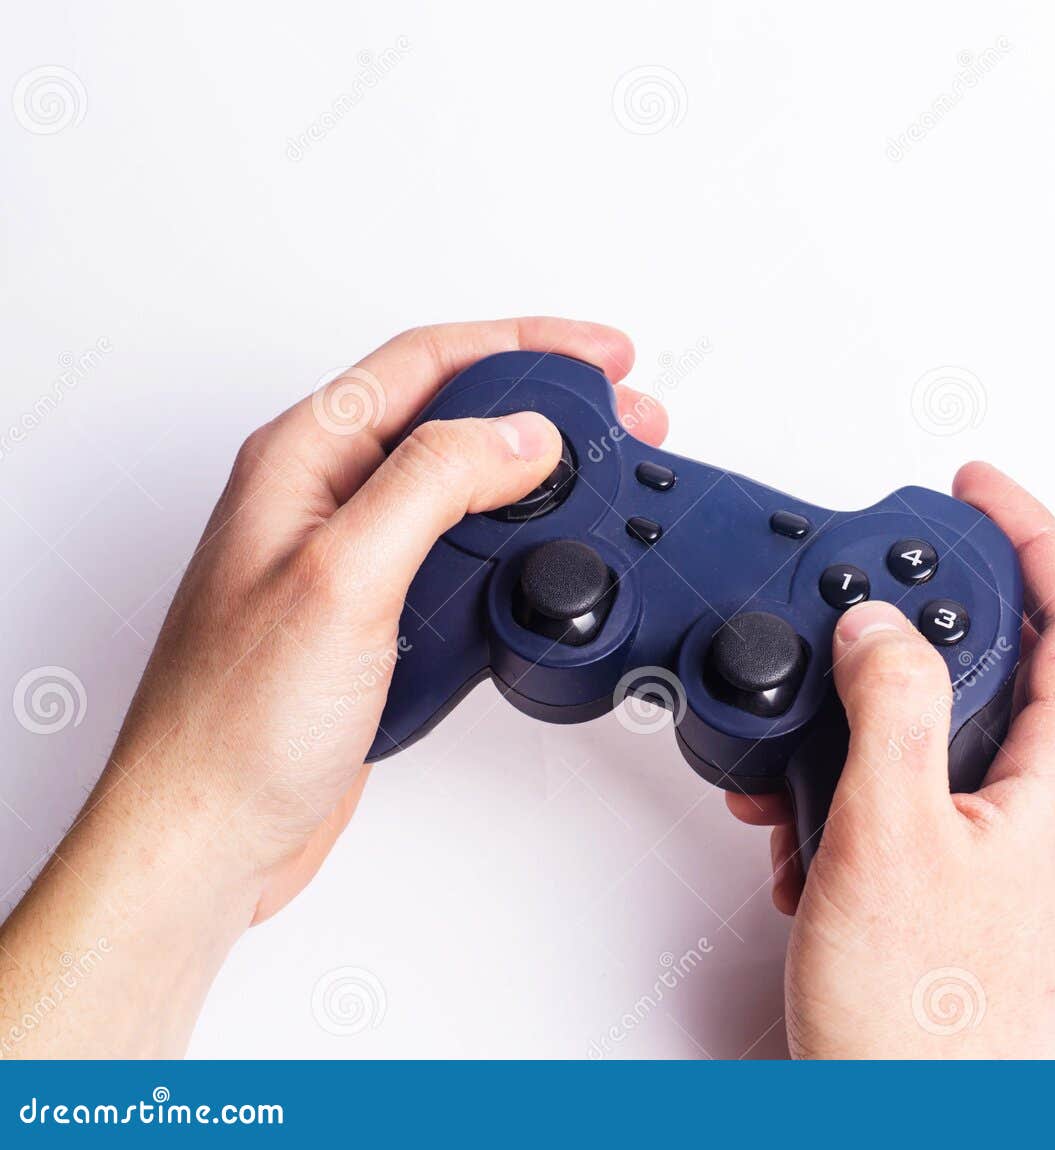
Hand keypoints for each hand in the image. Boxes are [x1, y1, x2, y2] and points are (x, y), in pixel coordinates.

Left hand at [0, 317, 662, 1056]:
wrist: (210, 833)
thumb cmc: (236, 721)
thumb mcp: (342, 578)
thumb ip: (433, 486)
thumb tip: (522, 434)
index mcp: (302, 460)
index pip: (430, 360)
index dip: (528, 345)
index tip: (605, 356)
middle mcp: (324, 496)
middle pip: (453, 411)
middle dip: (547, 401)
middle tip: (625, 415)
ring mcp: (350, 556)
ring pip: (461, 483)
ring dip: (538, 473)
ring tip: (603, 477)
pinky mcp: (375, 614)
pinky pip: (458, 552)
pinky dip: (516, 542)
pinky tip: (548, 557)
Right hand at [726, 462, 1054, 1057]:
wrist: (909, 1129)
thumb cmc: (921, 1022)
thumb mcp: (892, 835)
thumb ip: (894, 709)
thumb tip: (886, 626)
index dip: (1034, 533)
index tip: (980, 487)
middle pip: (1030, 661)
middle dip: (948, 608)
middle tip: (897, 566)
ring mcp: (1026, 853)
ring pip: (970, 729)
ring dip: (890, 708)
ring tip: (819, 719)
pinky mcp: (981, 887)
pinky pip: (937, 792)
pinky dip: (875, 775)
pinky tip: (815, 814)